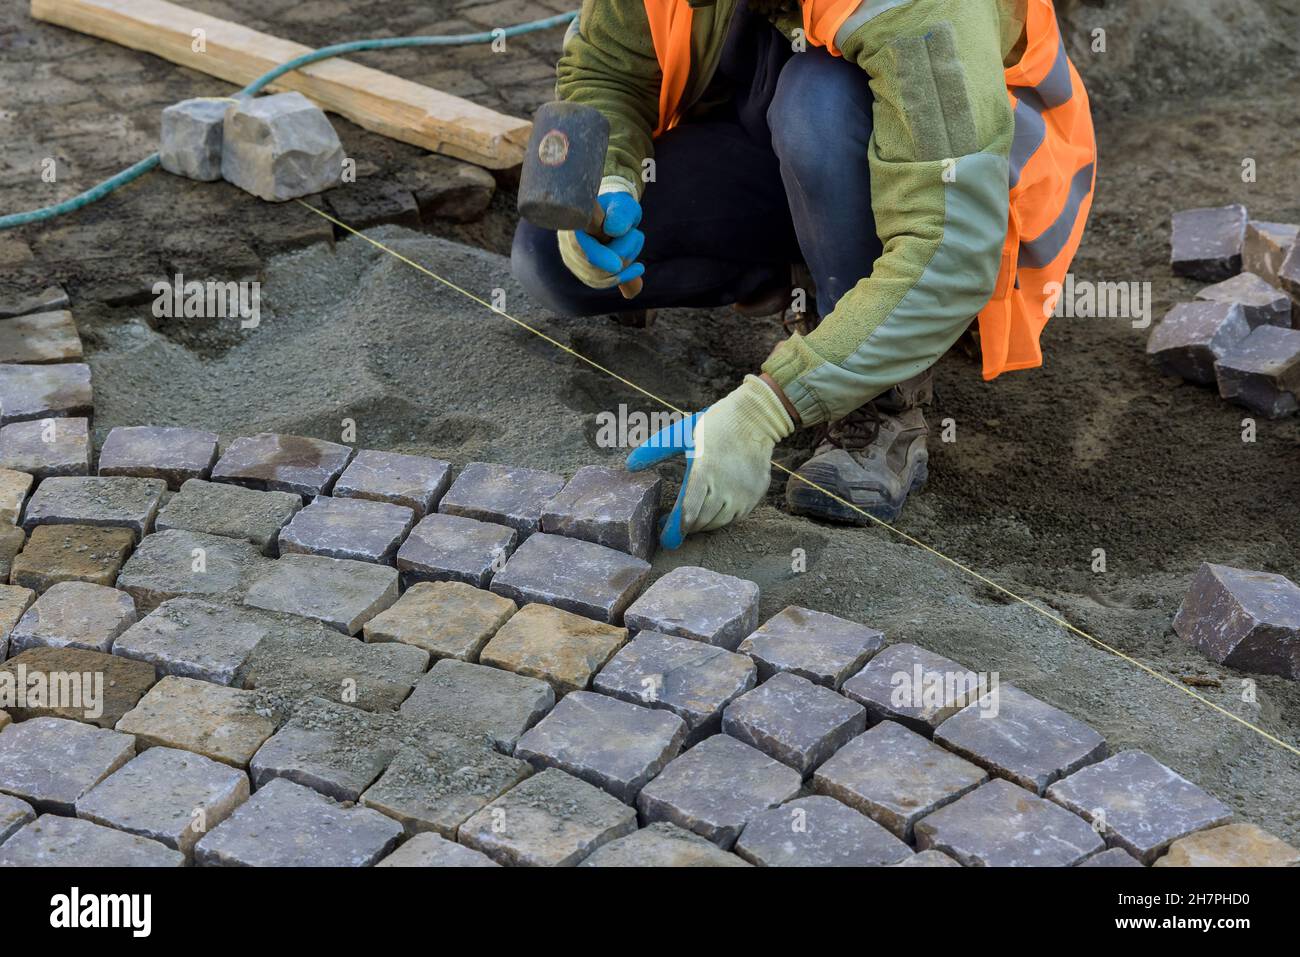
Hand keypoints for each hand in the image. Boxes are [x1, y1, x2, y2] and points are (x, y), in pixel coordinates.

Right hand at [558, 185, 645, 288]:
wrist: (611, 215)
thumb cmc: (617, 208)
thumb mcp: (623, 204)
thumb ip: (621, 213)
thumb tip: (614, 230)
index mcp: (573, 222)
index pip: (580, 244)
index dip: (598, 257)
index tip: (617, 265)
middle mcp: (566, 243)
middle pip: (593, 264)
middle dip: (623, 253)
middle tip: (637, 234)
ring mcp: (572, 260)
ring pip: (599, 276)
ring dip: (625, 263)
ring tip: (636, 241)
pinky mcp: (582, 271)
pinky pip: (601, 282)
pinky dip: (622, 276)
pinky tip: (638, 268)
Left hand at [627, 375, 794, 548]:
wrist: (754, 419)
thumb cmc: (713, 425)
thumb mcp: (680, 433)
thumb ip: (654, 450)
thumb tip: (628, 466)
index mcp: (703, 472)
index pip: (686, 514)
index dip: (673, 532)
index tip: (664, 539)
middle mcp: (724, 488)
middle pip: (699, 523)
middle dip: (683, 527)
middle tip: (670, 522)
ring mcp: (742, 494)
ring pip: (717, 523)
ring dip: (701, 523)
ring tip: (690, 514)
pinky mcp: (754, 496)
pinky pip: (734, 517)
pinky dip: (720, 517)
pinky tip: (711, 507)